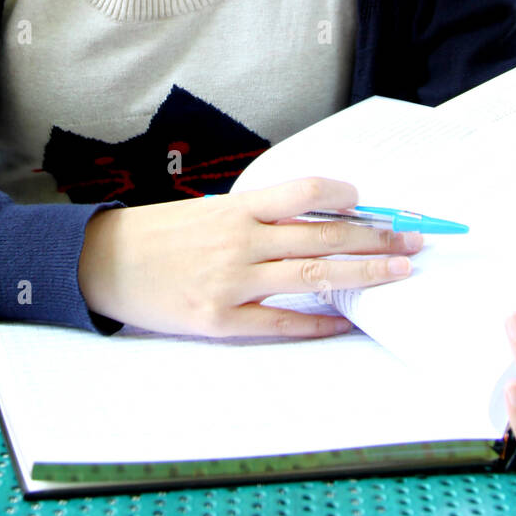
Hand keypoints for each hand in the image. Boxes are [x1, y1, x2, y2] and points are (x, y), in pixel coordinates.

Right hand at [77, 176, 423, 338]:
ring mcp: (231, 282)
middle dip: (374, 238)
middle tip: (412, 240)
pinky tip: (346, 321)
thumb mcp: (207, 211)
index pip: (304, 192)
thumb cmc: (158, 235)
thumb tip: (311, 222)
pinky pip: (282, 323)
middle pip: (323, 237)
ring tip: (399, 272)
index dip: (344, 196)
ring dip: (363, 274)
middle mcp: (240, 241)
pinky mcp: (220, 319)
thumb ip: (254, 217)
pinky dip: (318, 323)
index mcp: (236, 208)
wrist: (103, 264)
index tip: (372, 203)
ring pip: (313, 277)